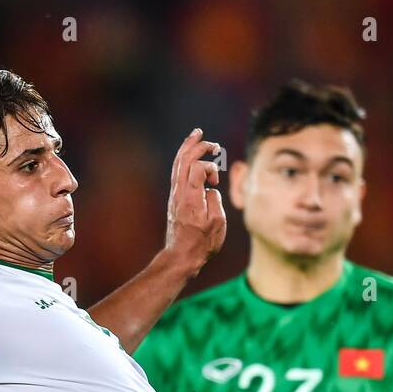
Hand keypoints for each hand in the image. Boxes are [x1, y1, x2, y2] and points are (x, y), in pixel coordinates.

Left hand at [162, 128, 225, 276]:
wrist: (182, 256)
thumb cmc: (202, 243)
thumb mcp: (216, 223)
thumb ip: (214, 200)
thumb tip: (210, 190)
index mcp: (191, 197)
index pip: (197, 167)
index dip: (210, 168)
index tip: (217, 182)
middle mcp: (180, 193)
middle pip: (184, 159)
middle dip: (198, 146)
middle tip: (212, 142)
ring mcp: (175, 195)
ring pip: (178, 163)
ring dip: (188, 147)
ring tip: (196, 135)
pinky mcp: (175, 199)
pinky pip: (177, 172)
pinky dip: (184, 159)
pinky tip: (188, 155)